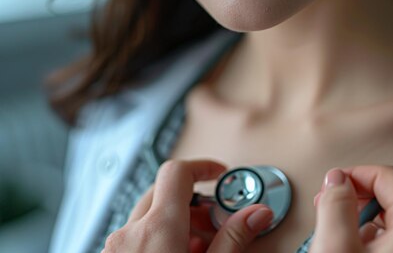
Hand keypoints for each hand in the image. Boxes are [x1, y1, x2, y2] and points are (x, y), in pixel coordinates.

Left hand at [101, 160, 272, 252]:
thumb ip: (234, 239)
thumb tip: (257, 213)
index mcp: (157, 230)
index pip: (176, 172)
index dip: (202, 166)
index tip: (220, 175)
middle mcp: (129, 234)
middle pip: (161, 192)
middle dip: (191, 200)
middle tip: (213, 220)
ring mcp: (114, 248)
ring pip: (147, 215)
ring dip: (174, 221)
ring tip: (198, 247)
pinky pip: (134, 236)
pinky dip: (156, 237)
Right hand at [310, 166, 392, 252]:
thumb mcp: (337, 250)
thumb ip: (335, 207)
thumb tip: (336, 181)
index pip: (389, 175)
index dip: (355, 174)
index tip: (332, 183)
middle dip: (359, 197)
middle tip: (331, 205)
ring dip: (367, 219)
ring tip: (340, 233)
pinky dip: (380, 238)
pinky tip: (358, 250)